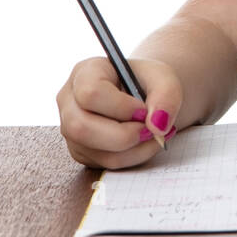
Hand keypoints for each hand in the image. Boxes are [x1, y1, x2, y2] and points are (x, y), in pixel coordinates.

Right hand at [57, 56, 181, 168]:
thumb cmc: (148, 82)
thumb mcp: (164, 77)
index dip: (120, 107)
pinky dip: (134, 157)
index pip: (90, 93)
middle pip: (81, 127)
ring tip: (155, 134)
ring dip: (134, 149)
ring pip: (95, 151)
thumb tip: (158, 126)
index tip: (144, 110)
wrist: (144, 94)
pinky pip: (106, 163)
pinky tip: (147, 142)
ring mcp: (71, 130)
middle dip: (124, 135)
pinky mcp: (82, 151)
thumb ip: (167, 95)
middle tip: (151, 130)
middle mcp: (70, 102)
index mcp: (84, 73)